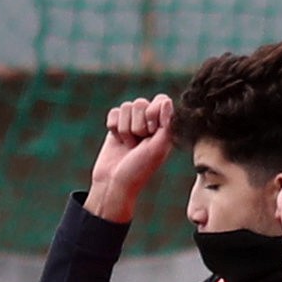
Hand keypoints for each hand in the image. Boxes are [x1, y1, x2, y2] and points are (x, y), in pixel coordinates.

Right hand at [85, 94, 174, 220]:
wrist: (114, 182)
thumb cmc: (139, 169)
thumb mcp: (158, 148)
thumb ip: (167, 124)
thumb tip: (167, 101)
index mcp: (164, 126)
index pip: (161, 100)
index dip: (153, 112)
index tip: (152, 131)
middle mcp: (149, 121)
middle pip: (140, 102)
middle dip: (137, 125)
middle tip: (138, 144)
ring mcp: (131, 122)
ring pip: (126, 107)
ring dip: (125, 129)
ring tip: (129, 145)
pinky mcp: (116, 125)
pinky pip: (113, 112)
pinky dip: (114, 127)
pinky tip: (117, 141)